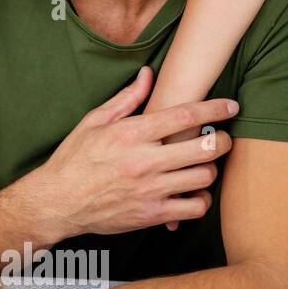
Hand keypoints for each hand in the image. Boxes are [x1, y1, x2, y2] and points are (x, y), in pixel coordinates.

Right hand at [27, 66, 235, 241]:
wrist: (56, 202)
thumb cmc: (73, 160)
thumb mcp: (93, 122)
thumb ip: (126, 99)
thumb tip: (148, 74)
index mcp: (130, 133)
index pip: (184, 116)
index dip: (214, 108)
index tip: (231, 106)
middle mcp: (144, 160)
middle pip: (205, 147)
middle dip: (222, 140)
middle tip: (221, 138)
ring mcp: (150, 189)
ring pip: (204, 177)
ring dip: (210, 170)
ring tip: (203, 166)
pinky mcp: (152, 214)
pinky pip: (195, 208)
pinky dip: (201, 200)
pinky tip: (193, 193)